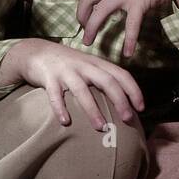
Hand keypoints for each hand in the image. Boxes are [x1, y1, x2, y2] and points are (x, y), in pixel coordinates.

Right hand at [0, 38, 144, 129]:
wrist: (37, 51)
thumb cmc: (68, 64)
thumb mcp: (88, 67)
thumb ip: (102, 79)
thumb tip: (122, 103)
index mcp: (97, 63)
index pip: (121, 74)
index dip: (133, 90)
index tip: (141, 108)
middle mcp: (84, 65)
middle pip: (106, 81)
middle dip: (119, 100)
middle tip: (128, 119)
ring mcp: (66, 71)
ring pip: (82, 90)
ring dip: (92, 109)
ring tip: (101, 127)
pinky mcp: (49, 78)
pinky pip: (55, 95)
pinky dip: (60, 108)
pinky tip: (65, 122)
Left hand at [75, 0, 178, 56]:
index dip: (81, 0)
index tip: (84, 13)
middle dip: (80, 14)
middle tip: (83, 29)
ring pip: (101, 10)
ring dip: (92, 28)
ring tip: (89, 42)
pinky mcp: (140, 2)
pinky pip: (131, 23)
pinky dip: (129, 39)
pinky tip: (127, 53)